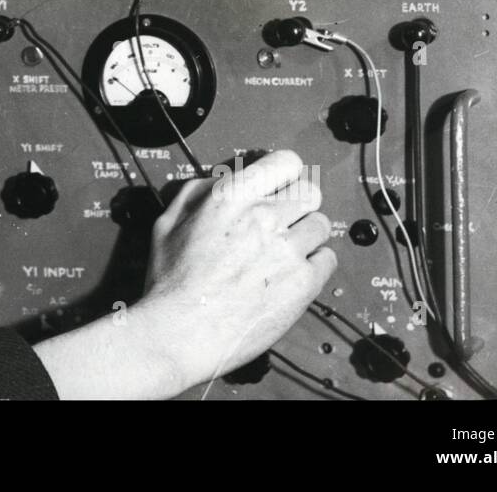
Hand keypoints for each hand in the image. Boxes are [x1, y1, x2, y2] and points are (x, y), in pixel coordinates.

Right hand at [131, 149, 335, 393]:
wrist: (179, 333)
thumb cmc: (169, 283)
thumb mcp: (168, 222)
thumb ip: (197, 192)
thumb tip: (220, 181)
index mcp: (230, 197)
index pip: (284, 162)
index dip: (283, 173)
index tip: (281, 184)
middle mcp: (263, 218)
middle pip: (309, 191)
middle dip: (298, 202)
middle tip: (285, 219)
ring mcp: (286, 251)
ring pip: (321, 225)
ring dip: (306, 234)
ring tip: (286, 251)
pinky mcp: (303, 284)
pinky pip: (328, 259)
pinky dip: (315, 264)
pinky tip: (293, 272)